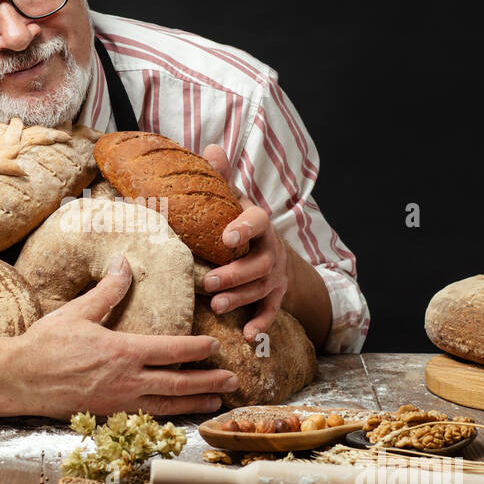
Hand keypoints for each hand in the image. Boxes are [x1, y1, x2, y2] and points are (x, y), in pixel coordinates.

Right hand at [6, 255, 238, 417]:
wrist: (19, 380)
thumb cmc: (45, 344)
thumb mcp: (78, 312)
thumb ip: (108, 291)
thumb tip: (125, 263)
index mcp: (123, 352)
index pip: (172, 351)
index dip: (198, 350)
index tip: (215, 346)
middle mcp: (127, 381)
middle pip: (178, 383)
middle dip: (208, 382)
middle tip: (233, 380)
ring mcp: (119, 403)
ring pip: (167, 405)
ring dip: (194, 403)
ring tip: (216, 401)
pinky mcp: (109, 416)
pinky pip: (146, 417)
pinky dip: (168, 416)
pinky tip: (178, 413)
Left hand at [199, 144, 289, 341]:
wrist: (268, 248)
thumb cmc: (238, 222)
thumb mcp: (231, 199)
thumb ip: (220, 178)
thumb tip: (210, 148)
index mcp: (258, 223)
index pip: (257, 221)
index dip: (244, 228)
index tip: (225, 236)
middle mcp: (271, 250)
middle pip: (259, 263)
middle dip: (235, 274)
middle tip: (208, 282)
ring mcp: (274, 275)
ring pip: (262, 288)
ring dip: (240, 298)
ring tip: (215, 306)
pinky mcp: (274, 296)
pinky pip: (270, 311)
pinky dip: (260, 323)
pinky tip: (247, 335)